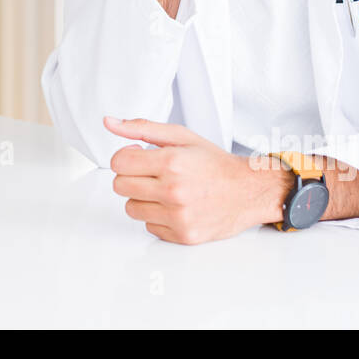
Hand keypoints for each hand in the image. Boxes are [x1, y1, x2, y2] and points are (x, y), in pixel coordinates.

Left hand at [104, 116, 288, 244]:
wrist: (249, 191)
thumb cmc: (215, 163)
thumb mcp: (181, 137)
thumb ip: (141, 128)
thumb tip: (109, 122)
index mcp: (171, 162)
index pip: (118, 163)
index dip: (125, 157)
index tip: (138, 157)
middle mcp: (173, 191)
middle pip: (120, 186)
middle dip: (131, 177)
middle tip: (151, 173)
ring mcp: (178, 216)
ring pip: (131, 208)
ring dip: (143, 198)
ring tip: (164, 190)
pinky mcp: (182, 236)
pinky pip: (149, 226)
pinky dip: (157, 217)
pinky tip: (175, 206)